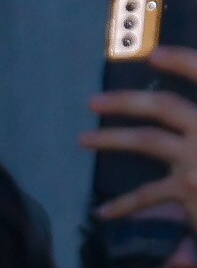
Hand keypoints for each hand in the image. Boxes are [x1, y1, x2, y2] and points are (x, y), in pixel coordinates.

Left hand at [82, 40, 196, 236]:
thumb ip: (194, 117)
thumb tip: (180, 116)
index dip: (181, 61)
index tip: (154, 55)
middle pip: (165, 106)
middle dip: (127, 101)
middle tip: (94, 101)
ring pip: (147, 140)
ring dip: (111, 138)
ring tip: (83, 139)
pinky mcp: (187, 188)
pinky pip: (148, 194)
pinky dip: (123, 205)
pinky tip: (102, 212)